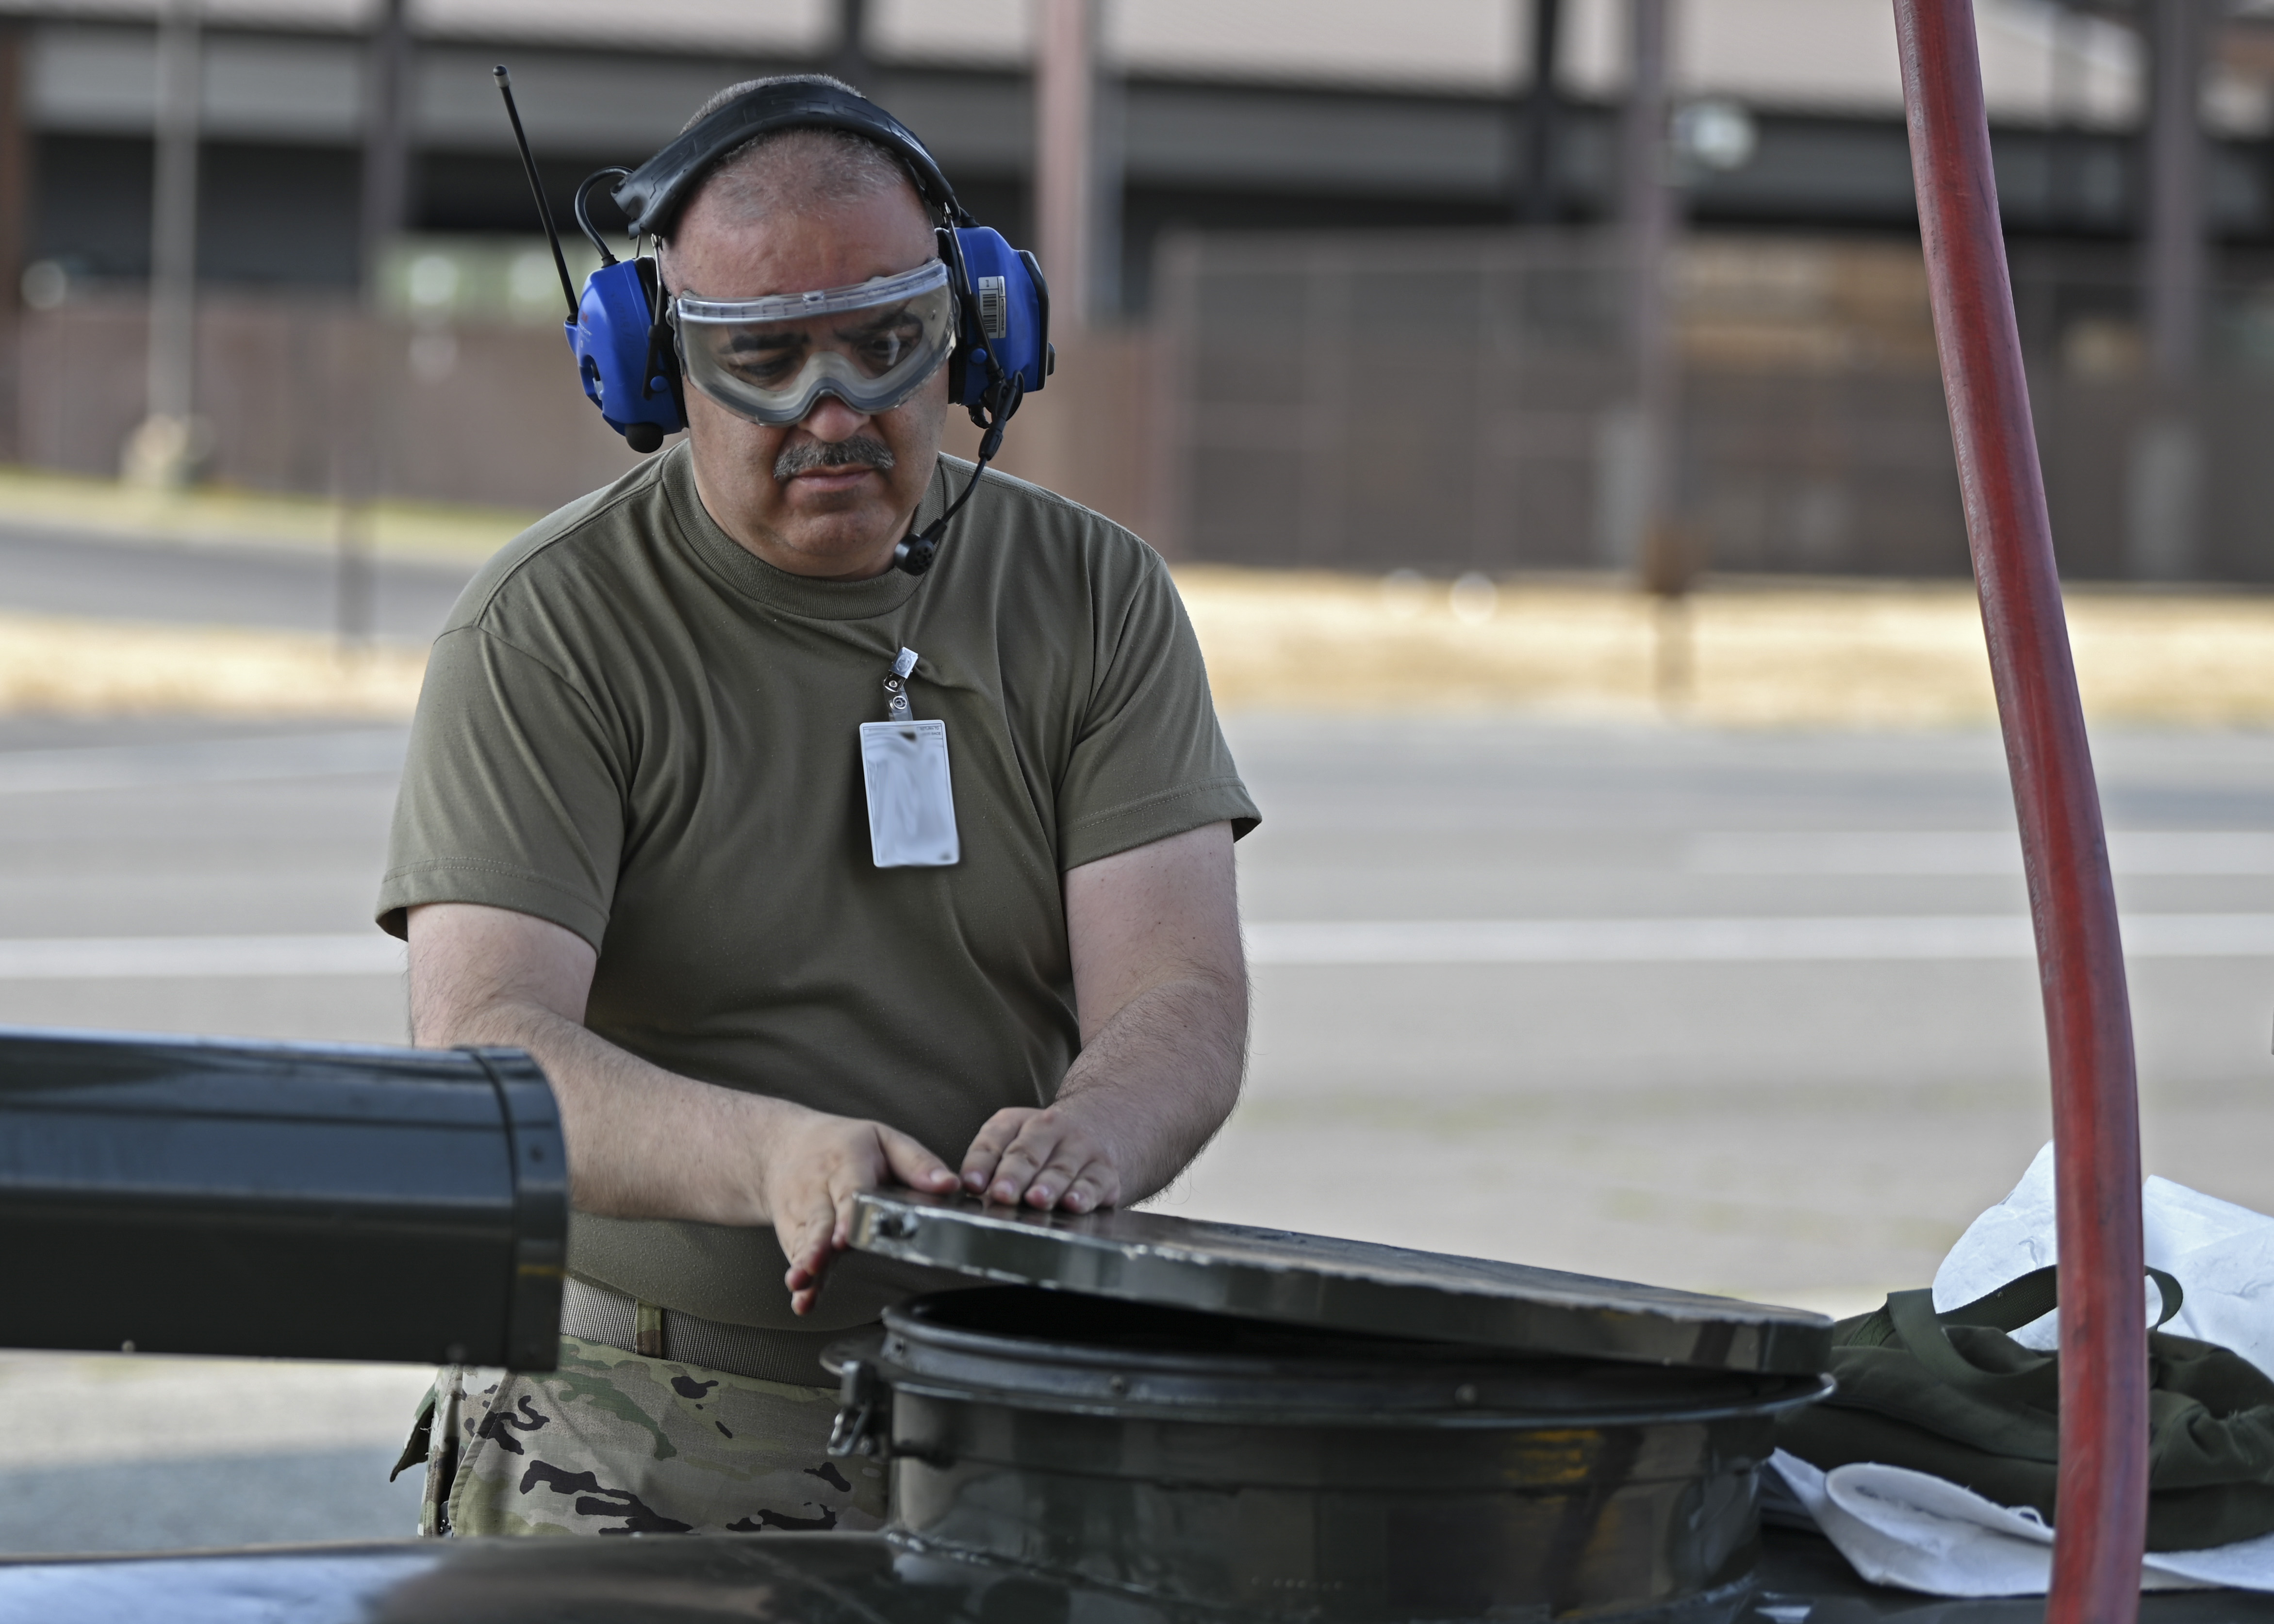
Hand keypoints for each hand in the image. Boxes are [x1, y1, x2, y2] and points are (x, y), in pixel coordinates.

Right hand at [764, 1104, 958, 1314]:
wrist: (784, 1147)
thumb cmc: (841, 1144)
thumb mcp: (884, 1140)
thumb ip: (918, 1162)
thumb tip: (950, 1185)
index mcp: (847, 1163)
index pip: (850, 1192)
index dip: (848, 1215)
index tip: (846, 1235)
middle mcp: (821, 1189)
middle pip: (821, 1221)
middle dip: (819, 1243)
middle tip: (820, 1259)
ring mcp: (805, 1214)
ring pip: (804, 1242)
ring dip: (804, 1264)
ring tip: (801, 1283)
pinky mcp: (796, 1234)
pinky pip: (797, 1257)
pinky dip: (801, 1279)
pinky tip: (802, 1301)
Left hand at [960, 1105, 1122, 1213]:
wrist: (1095, 1131)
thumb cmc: (1039, 1150)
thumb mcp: (1010, 1147)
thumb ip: (989, 1173)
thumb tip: (971, 1198)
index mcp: (1016, 1122)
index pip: (993, 1140)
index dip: (980, 1163)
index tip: (971, 1183)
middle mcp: (1050, 1128)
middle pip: (1027, 1152)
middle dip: (1013, 1175)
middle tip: (1002, 1193)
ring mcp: (1080, 1147)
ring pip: (1061, 1168)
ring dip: (1048, 1185)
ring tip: (1036, 1199)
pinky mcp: (1104, 1170)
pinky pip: (1094, 1183)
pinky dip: (1084, 1194)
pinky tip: (1073, 1203)